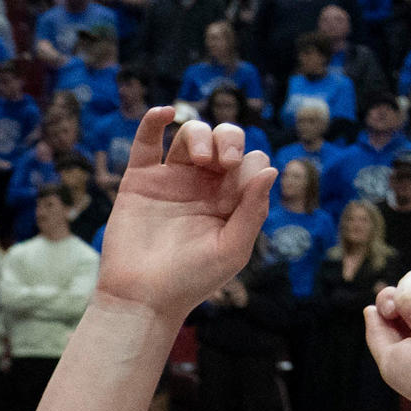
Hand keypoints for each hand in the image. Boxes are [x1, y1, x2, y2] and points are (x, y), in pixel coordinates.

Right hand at [93, 109, 273, 316]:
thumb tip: (270, 169)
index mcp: (231, 201)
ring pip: (190, 136)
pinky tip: (165, 113)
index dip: (250, 164)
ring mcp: (172, 180)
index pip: (251, 163)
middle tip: (225, 162)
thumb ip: (252, 210)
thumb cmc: (191, 281)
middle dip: (229, 140)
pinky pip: (147, 142)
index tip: (240, 183)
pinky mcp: (140, 181)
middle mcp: (204, 186)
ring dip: (200, 136)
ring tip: (198, 158)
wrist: (142, 297)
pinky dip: (154, 121)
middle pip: (224, 141)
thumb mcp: (233, 249)